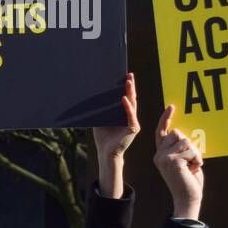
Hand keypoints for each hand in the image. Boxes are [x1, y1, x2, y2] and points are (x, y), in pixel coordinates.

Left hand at [92, 72, 138, 198]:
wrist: (106, 153)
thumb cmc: (103, 138)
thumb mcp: (100, 121)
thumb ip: (101, 111)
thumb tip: (93, 98)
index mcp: (124, 115)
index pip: (126, 98)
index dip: (126, 88)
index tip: (124, 76)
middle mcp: (131, 117)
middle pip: (132, 98)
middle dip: (130, 86)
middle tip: (130, 74)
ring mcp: (133, 122)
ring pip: (133, 104)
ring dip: (130, 93)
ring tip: (128, 82)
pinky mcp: (133, 128)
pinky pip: (130, 115)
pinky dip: (127, 106)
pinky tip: (123, 98)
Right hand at [153, 105, 203, 220]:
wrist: (186, 197)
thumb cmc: (188, 180)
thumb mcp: (184, 161)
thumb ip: (181, 149)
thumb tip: (185, 137)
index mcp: (160, 153)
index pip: (161, 132)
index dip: (166, 119)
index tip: (171, 107)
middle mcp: (158, 154)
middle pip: (176, 133)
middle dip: (188, 143)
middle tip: (190, 160)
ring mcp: (163, 157)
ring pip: (184, 141)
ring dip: (194, 153)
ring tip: (192, 166)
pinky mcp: (171, 161)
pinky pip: (190, 150)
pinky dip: (196, 159)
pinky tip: (192, 169)